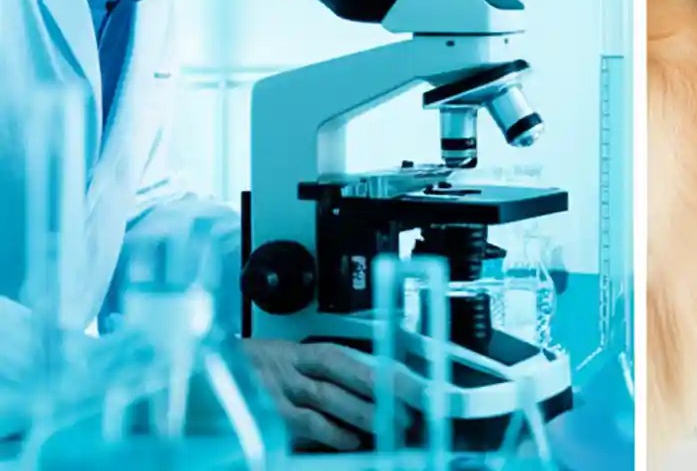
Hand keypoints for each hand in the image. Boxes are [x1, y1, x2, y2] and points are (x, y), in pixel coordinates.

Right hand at [238, 338, 404, 450]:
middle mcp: (288, 367)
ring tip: (390, 428)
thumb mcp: (278, 365)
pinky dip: (331, 435)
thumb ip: (313, 375)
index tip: (410, 382)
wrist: (189, 379)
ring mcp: (275, 391)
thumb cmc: (241, 374)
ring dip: (363, 414)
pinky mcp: (264, 415)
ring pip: (330, 400)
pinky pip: (305, 425)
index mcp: (295, 352)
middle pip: (345, 375)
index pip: (347, 356)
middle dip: (381, 393)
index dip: (381, 368)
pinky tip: (351, 442)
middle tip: (409, 410)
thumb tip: (361, 391)